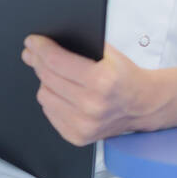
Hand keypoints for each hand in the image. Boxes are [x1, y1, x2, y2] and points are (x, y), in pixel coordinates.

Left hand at [22, 35, 151, 143]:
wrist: (144, 104)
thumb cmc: (126, 77)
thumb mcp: (111, 54)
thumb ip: (82, 46)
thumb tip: (43, 46)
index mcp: (103, 81)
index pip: (57, 61)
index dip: (41, 48)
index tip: (33, 42)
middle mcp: (92, 105)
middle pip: (47, 77)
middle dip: (39, 61)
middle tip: (35, 53)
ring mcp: (84, 124)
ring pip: (44, 95)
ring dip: (46, 82)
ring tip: (55, 75)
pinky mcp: (77, 136)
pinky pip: (49, 112)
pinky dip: (53, 100)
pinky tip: (62, 93)